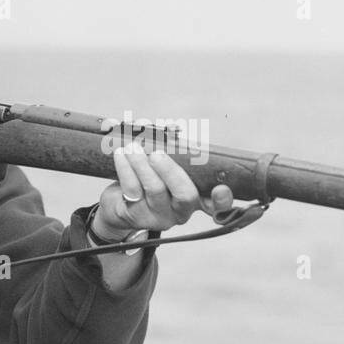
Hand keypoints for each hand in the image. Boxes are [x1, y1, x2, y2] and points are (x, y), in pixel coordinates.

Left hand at [91, 143, 234, 239]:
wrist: (120, 204)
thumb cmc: (151, 177)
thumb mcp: (166, 163)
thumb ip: (172, 146)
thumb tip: (168, 128)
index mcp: (198, 197)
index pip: (218, 206)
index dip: (223, 201)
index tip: (221, 189)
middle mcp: (182, 210)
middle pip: (185, 195)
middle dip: (171, 171)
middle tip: (156, 153)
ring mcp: (159, 216)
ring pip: (155, 190)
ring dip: (142, 164)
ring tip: (133, 147)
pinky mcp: (136, 215)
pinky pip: (132, 189)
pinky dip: (126, 168)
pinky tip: (120, 155)